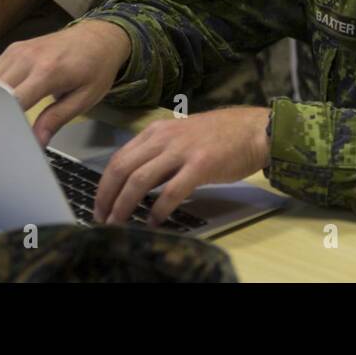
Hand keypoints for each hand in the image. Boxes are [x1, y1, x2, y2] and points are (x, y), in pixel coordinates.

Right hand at [0, 19, 132, 146]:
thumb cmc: (97, 68)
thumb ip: (57, 119)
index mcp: (48, 71)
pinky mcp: (13, 48)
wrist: (99, 37)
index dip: (5, 121)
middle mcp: (27, 58)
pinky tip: (2, 101)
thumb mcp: (85, 97)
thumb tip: (37, 142)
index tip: (3, 138)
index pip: (13, 100)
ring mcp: (18, 50)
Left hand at [92, 107, 271, 226]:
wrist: (255, 130)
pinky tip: (154, 222)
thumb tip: (136, 184)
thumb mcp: (182, 137)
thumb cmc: (222, 136)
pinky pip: (171, 192)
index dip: (103, 185)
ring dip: (125, 206)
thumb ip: (159, 155)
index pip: (118, 157)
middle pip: (122, 169)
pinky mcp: (201, 165)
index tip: (99, 204)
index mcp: (158, 130)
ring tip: (119, 224)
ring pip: (139, 181)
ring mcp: (183, 151)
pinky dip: (158, 210)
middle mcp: (165, 138)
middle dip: (107, 198)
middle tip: (102, 219)